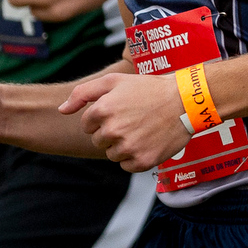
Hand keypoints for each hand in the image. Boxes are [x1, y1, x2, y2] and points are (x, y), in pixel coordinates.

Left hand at [62, 71, 186, 171]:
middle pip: (99, 141)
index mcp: (103, 110)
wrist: (186, 102)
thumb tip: (61, 110)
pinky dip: (135, 157)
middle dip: (112, 132)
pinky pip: (126, 165)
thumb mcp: (114, 81)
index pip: (87, 125)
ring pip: (112, 154)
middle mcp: (112, 131)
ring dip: (123, 145)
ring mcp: (127, 148)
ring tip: (142, 129)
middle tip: (134, 120)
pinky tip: (148, 141)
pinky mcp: (141, 162)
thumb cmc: (149, 89)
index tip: (121, 110)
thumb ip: (83, 93)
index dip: (103, 117)